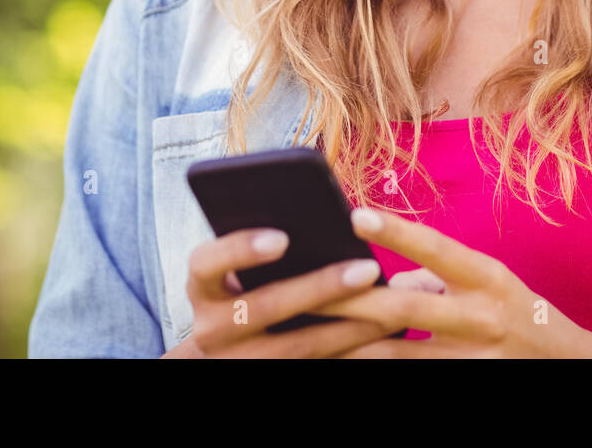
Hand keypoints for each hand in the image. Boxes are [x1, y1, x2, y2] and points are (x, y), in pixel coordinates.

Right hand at [162, 227, 410, 357]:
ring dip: (349, 326)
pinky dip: (349, 350)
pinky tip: (382, 333)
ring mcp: (237, 361)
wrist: (225, 352)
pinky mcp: (267, 378)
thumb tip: (323, 212)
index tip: (283, 238)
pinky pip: (312, 366)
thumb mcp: (237, 267)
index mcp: (201, 285)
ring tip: (390, 304)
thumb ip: (265, 241)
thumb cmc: (243, 287)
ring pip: (298, 347)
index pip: (206, 262)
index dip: (242, 249)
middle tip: (367, 268)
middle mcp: (210, 327)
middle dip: (321, 287)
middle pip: (266, 306)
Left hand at [309, 207, 591, 357]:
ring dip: (349, 348)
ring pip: (397, 357)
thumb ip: (434, 278)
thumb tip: (384, 284)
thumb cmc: (517, 312)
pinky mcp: (463, 385)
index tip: (355, 215)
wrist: (567, 366)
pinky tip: (343, 362)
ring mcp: (473, 361)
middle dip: (349, 302)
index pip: (437, 249)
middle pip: (404, 310)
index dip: (397, 233)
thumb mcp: (487, 282)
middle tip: (305, 290)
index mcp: (488, 279)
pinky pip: (409, 376)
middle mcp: (482, 319)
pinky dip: (376, 368)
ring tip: (306, 337)